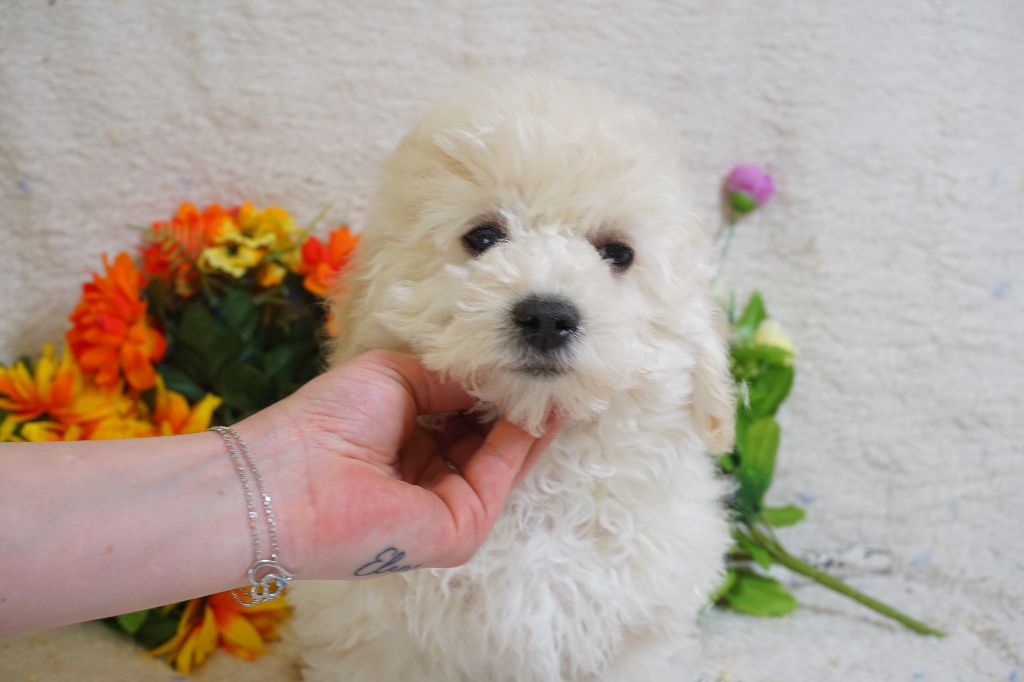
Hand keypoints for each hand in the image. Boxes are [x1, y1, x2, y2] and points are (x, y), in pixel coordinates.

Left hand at [244, 350, 559, 579]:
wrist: (286, 476)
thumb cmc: (328, 419)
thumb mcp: (398, 378)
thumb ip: (452, 379)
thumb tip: (500, 374)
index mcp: (409, 448)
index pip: (466, 420)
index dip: (495, 391)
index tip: (526, 358)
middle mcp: (429, 481)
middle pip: (490, 442)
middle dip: (519, 404)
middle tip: (554, 365)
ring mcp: (445, 510)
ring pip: (501, 462)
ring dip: (528, 420)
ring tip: (555, 376)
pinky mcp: (457, 533)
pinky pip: (498, 482)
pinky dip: (519, 444)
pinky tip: (535, 407)